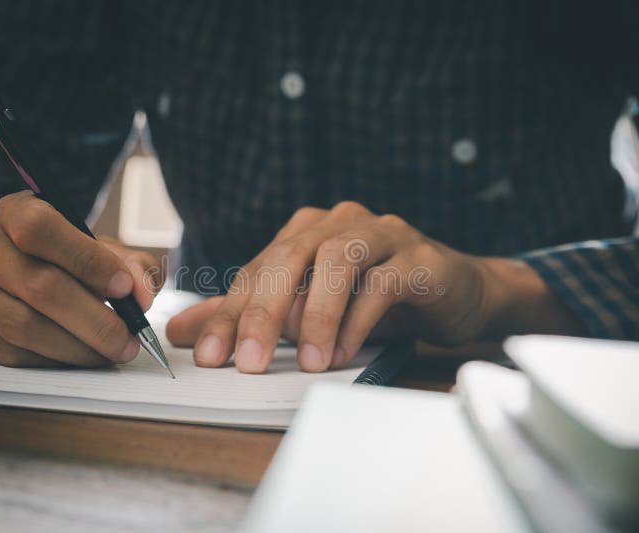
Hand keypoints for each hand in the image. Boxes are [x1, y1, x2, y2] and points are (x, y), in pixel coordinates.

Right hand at [0, 191, 162, 366]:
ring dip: (77, 347)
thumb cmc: (60, 257)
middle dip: (95, 320)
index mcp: (13, 213)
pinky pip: (10, 354)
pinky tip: (80, 358)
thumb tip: (142, 295)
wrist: (2, 274)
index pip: (41, 230)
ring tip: (112, 352)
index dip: (87, 261)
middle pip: (39, 287)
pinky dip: (53, 362)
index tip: (124, 288)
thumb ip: (129, 263)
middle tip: (129, 340)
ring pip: (24, 327)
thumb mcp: (94, 245)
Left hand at [167, 201, 585, 372]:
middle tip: (249, 363)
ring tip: (307, 361)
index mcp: (307, 230)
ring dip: (317, 314)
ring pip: (337, 260)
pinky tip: (344, 352)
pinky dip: (358, 320)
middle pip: (290, 257)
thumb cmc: (378, 298)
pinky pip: (383, 283)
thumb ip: (248, 316)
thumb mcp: (308, 309)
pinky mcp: (419, 257)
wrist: (456, 291)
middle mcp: (340, 222)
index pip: (258, 269)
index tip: (209, 356)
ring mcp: (383, 234)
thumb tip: (182, 333)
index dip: (230, 313)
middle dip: (263, 312)